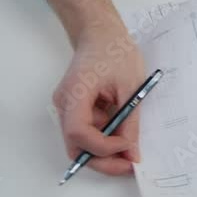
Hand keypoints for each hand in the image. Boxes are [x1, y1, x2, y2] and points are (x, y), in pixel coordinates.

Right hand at [52, 24, 145, 175]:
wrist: (100, 33)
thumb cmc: (116, 52)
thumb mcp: (132, 87)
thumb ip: (130, 122)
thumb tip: (132, 154)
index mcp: (75, 93)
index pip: (79, 133)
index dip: (104, 147)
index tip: (128, 146)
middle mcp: (64, 104)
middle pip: (76, 146)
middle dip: (103, 160)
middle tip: (129, 164)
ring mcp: (66, 107)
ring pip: (82, 142)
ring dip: (105, 148)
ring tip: (130, 140)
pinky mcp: (74, 108)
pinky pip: (87, 131)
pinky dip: (104, 136)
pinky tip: (121, 129)